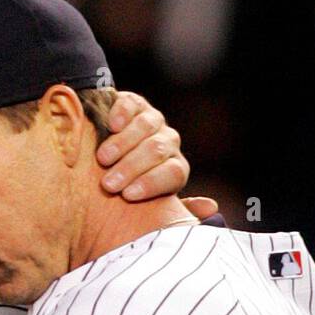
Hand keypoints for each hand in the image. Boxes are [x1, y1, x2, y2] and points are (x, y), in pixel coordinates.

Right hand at [97, 91, 217, 215]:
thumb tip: (211, 208)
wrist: (107, 162)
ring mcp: (153, 121)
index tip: (128, 196)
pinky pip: (131, 105)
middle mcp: (168, 143)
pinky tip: (111, 125)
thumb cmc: (128, 191)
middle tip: (109, 184)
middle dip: (131, 168)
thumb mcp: (150, 206)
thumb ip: (177, 209)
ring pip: (145, 126)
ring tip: (103, 160)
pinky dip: (122, 114)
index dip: (151, 184)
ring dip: (122, 144)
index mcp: (175, 169)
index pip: (173, 173)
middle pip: (156, 150)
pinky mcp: (134, 104)